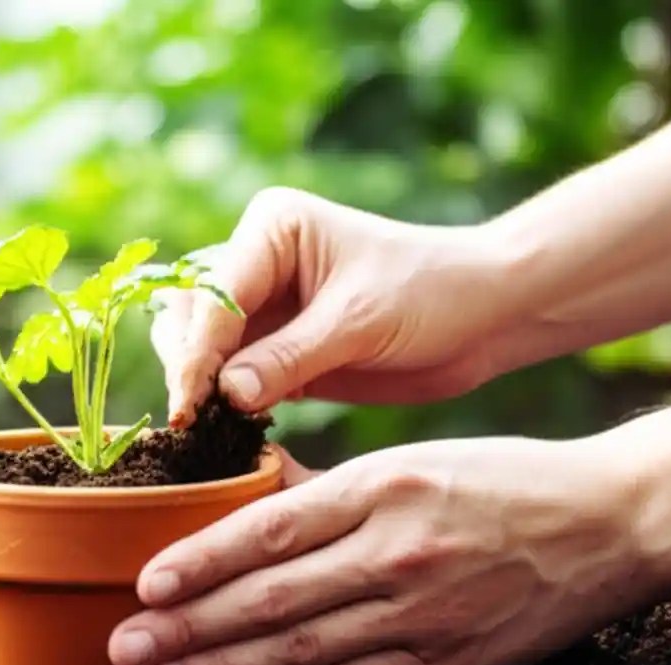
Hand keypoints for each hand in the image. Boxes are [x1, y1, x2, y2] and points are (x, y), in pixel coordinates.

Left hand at [107, 438, 655, 664]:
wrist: (605, 524)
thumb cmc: (498, 479)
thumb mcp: (412, 458)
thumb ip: (326, 483)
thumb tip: (248, 490)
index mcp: (380, 488)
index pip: (268, 530)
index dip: (200, 561)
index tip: (145, 585)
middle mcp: (394, 552)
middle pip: (269, 598)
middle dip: (188, 628)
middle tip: (126, 647)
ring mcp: (420, 614)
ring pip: (298, 649)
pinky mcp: (444, 661)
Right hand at [155, 187, 520, 425]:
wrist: (485, 317)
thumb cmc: (432, 294)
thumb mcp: (360, 322)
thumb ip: (288, 356)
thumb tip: (224, 393)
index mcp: (272, 229)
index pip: (214, 293)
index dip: (197, 350)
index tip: (190, 404)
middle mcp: (255, 260)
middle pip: (188, 314)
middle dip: (186, 364)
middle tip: (192, 420)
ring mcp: (262, 305)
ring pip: (198, 347)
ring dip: (197, 384)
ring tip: (205, 427)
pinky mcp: (274, 348)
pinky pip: (229, 376)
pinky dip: (222, 402)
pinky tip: (226, 429)